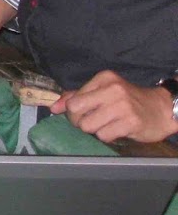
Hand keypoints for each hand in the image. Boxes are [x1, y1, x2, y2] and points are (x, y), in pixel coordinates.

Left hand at [53, 72, 177, 144]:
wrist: (162, 109)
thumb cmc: (128, 101)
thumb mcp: (103, 92)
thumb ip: (76, 97)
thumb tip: (53, 108)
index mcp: (103, 78)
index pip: (72, 100)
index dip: (74, 112)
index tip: (86, 113)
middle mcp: (112, 89)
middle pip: (75, 112)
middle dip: (80, 121)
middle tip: (94, 121)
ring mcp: (122, 106)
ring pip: (88, 126)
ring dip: (96, 130)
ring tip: (109, 124)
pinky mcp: (131, 122)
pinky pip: (104, 135)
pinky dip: (108, 136)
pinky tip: (119, 129)